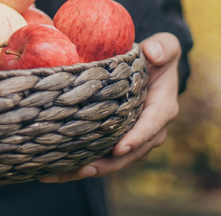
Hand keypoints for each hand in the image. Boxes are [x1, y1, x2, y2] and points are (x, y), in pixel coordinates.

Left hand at [39, 32, 180, 182]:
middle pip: (129, 153)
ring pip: (113, 161)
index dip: (136, 139)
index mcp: (162, 109)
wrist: (149, 67)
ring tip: (64, 174)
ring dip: (90, 169)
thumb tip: (153, 52)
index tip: (119, 149)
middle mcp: (150, 130)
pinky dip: (80, 164)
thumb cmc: (157, 56)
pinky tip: (55, 171)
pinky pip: (101, 156)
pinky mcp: (116, 140)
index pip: (150, 126)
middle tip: (85, 169)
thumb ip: (164, 46)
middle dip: (108, 164)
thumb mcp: (166, 46)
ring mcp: (133, 138)